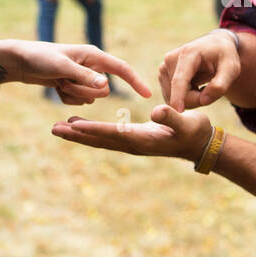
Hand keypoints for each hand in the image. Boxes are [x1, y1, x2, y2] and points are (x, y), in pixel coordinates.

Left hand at [0, 40, 151, 104]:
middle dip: (83, 92)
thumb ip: (84, 77)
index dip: (136, 81)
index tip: (148, 95)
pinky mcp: (74, 85)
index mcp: (94, 56)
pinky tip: (55, 88)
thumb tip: (105, 87)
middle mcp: (92, 66)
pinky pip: (79, 102)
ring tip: (57, 81)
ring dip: (72, 95)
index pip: (122, 69)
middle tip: (64, 81)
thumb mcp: (62, 67)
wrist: (19, 60)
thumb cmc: (40, 58)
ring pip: (90, 99)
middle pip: (103, 91)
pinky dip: (66, 99)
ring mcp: (83, 77)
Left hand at [52, 104, 213, 161]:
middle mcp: (133, 144)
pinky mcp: (135, 140)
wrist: (202, 144)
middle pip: (99, 140)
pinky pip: (108, 137)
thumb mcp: (186, 122)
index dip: (91, 129)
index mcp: (142, 139)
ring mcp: (133, 144)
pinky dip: (92, 132)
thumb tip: (157, 111)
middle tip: (54, 129)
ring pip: (101, 140)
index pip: (111, 134)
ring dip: (80, 135)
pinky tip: (83, 127)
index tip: (71, 126)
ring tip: (61, 127)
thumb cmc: (196, 131)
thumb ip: (171, 117)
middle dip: (76, 135)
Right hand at [158, 30, 240, 111]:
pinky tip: (196, 87)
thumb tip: (204, 100)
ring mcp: (164, 68)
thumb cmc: (224, 56)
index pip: (180, 80)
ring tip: (205, 87)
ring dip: (191, 99)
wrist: (214, 45)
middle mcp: (170, 60)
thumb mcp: (232, 67)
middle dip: (196, 99)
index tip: (178, 111)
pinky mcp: (163, 75)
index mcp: (187, 54)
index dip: (178, 96)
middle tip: (212, 91)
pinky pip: (172, 96)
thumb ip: (221, 84)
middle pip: (178, 93)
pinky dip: (185, 97)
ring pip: (173, 97)